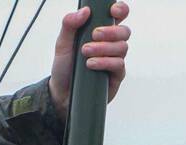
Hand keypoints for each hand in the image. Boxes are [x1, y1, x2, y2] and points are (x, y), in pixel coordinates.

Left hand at [49, 2, 130, 119]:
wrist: (61, 93)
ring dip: (103, 48)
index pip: (118, 16)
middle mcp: (110, 45)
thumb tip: (84, 11)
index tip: (113, 10)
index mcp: (101, 32)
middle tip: (94, 35)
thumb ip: (70, 24)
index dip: (120, 10)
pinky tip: (91, 64)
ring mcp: (114, 60)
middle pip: (124, 32)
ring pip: (122, 47)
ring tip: (85, 52)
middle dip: (110, 31)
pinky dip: (105, 62)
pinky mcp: (116, 76)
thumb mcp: (62, 43)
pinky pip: (119, 65)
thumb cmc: (65, 67)